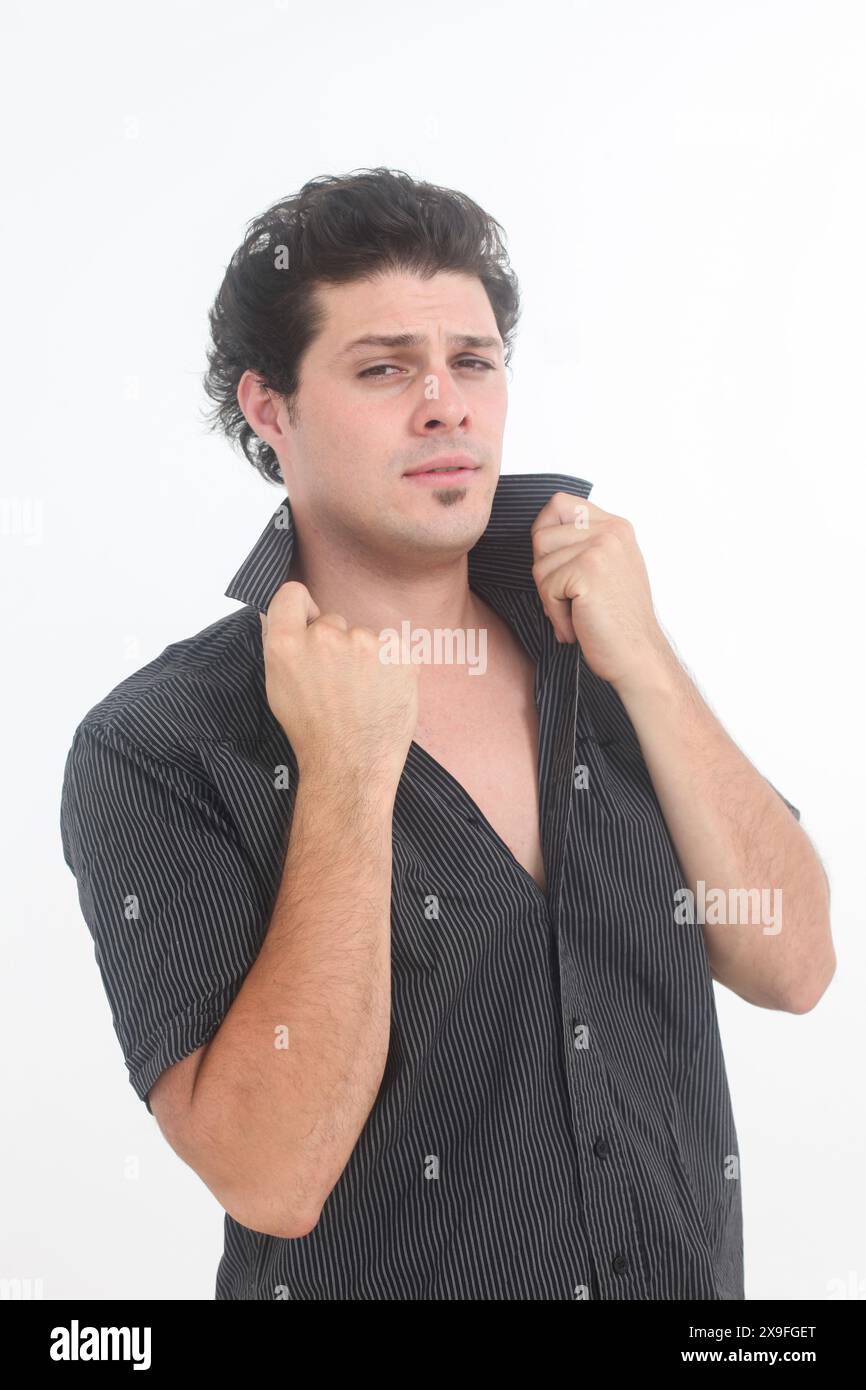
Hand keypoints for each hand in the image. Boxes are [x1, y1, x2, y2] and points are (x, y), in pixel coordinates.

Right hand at [259, 581, 418, 788]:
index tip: (308, 624)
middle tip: (337, 683)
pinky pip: (393, 647)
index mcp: (288, 643)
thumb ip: (280, 646)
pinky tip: (382, 692)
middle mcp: (325, 636)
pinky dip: (391, 666)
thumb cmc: (313, 733)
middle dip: (335, 644)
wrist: (351, 765)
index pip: (293, 594)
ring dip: (364, 657)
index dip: (302, 609)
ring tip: (361, 695)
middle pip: (332, 620)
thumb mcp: (278, 688)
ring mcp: (365, 642)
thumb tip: (279, 615)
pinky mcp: (399, 652)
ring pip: (364, 636)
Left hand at [530, 493, 671, 689]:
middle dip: (545, 574)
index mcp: (615, 526)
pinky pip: (546, 588)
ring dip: (550, 598)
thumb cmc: (617, 621)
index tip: (557, 566)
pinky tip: (577, 627)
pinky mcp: (588, 571)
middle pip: (541, 536)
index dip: (545, 533)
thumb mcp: (607, 570)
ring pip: (540, 564)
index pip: (559, 504)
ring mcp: (601, 548)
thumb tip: (540, 532)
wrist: (639, 656)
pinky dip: (556, 614)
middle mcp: (611, 531)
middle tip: (570, 600)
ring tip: (577, 614)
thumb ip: (582, 545)